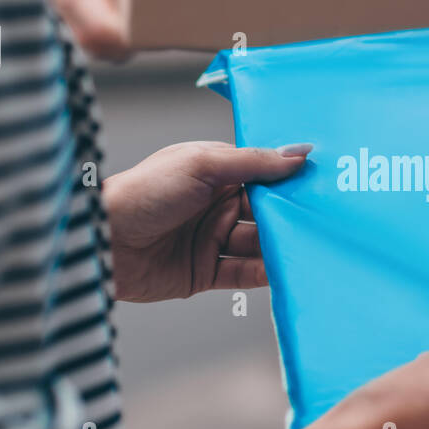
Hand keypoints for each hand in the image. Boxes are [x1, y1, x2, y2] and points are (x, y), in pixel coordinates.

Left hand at [103, 141, 312, 301]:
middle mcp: (216, 205)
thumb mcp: (202, 165)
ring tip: (313, 248)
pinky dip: (266, 274)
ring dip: (282, 247)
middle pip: (267, 212)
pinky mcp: (204, 273)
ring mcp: (211, 240)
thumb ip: (254, 162)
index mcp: (216, 172)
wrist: (101, 240)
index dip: (290, 180)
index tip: (325, 184)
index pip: (264, 175)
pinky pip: (244, 274)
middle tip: (327, 220)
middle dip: (293, 216)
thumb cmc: (144, 192)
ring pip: (259, 245)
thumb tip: (300, 154)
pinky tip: (287, 271)